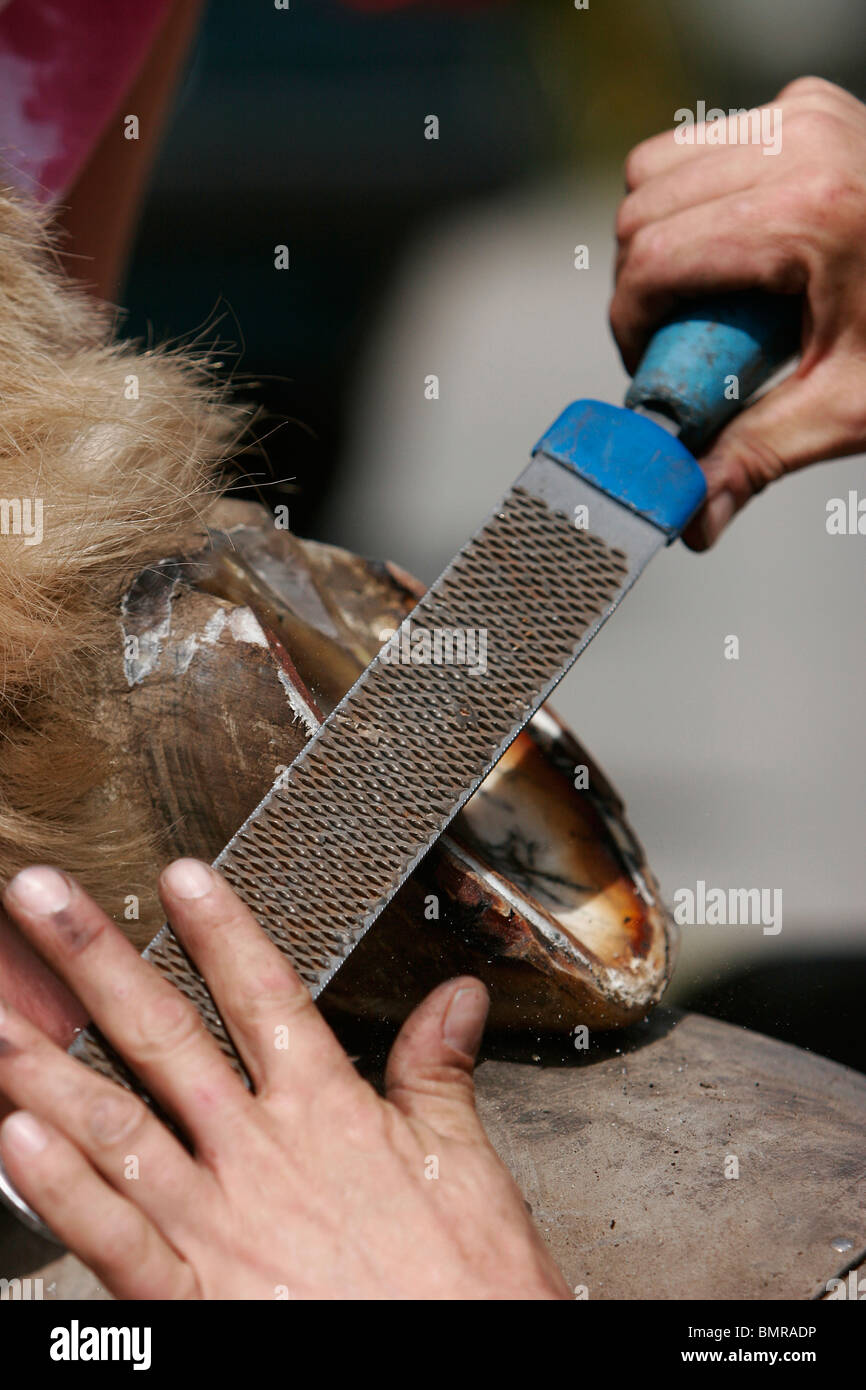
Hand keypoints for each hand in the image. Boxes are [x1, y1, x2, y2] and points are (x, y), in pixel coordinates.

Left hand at [0, 861, 568, 1299]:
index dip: (219, 929)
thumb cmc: (464, 1288)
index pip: (263, 995)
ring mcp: (219, 1224)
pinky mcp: (195, 1300)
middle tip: (39, 898)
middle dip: (95, 960)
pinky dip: (61, 1189)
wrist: (464, 1373)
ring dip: (44, 1064)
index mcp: (328, 1113)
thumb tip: (454, 1001)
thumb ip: (439, 1073)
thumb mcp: (467, 1165)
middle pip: (165, 1034)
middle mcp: (261, 1155)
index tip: (178, 875)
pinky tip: (14, 1139)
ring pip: (115, 1124)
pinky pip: (113, 1238)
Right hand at [611, 76, 865, 547]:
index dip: (630, 322)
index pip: (655, 259)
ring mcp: (805, 114)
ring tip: (702, 293)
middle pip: (642, 209)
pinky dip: (695, 197)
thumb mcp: (849, 405)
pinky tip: (735, 248)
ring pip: (658, 167)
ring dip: (657, 235)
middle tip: (678, 340)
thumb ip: (758, 455)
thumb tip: (690, 519)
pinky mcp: (808, 106)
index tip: (651, 366)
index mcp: (810, 215)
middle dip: (638, 284)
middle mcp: (801, 144)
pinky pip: (704, 145)